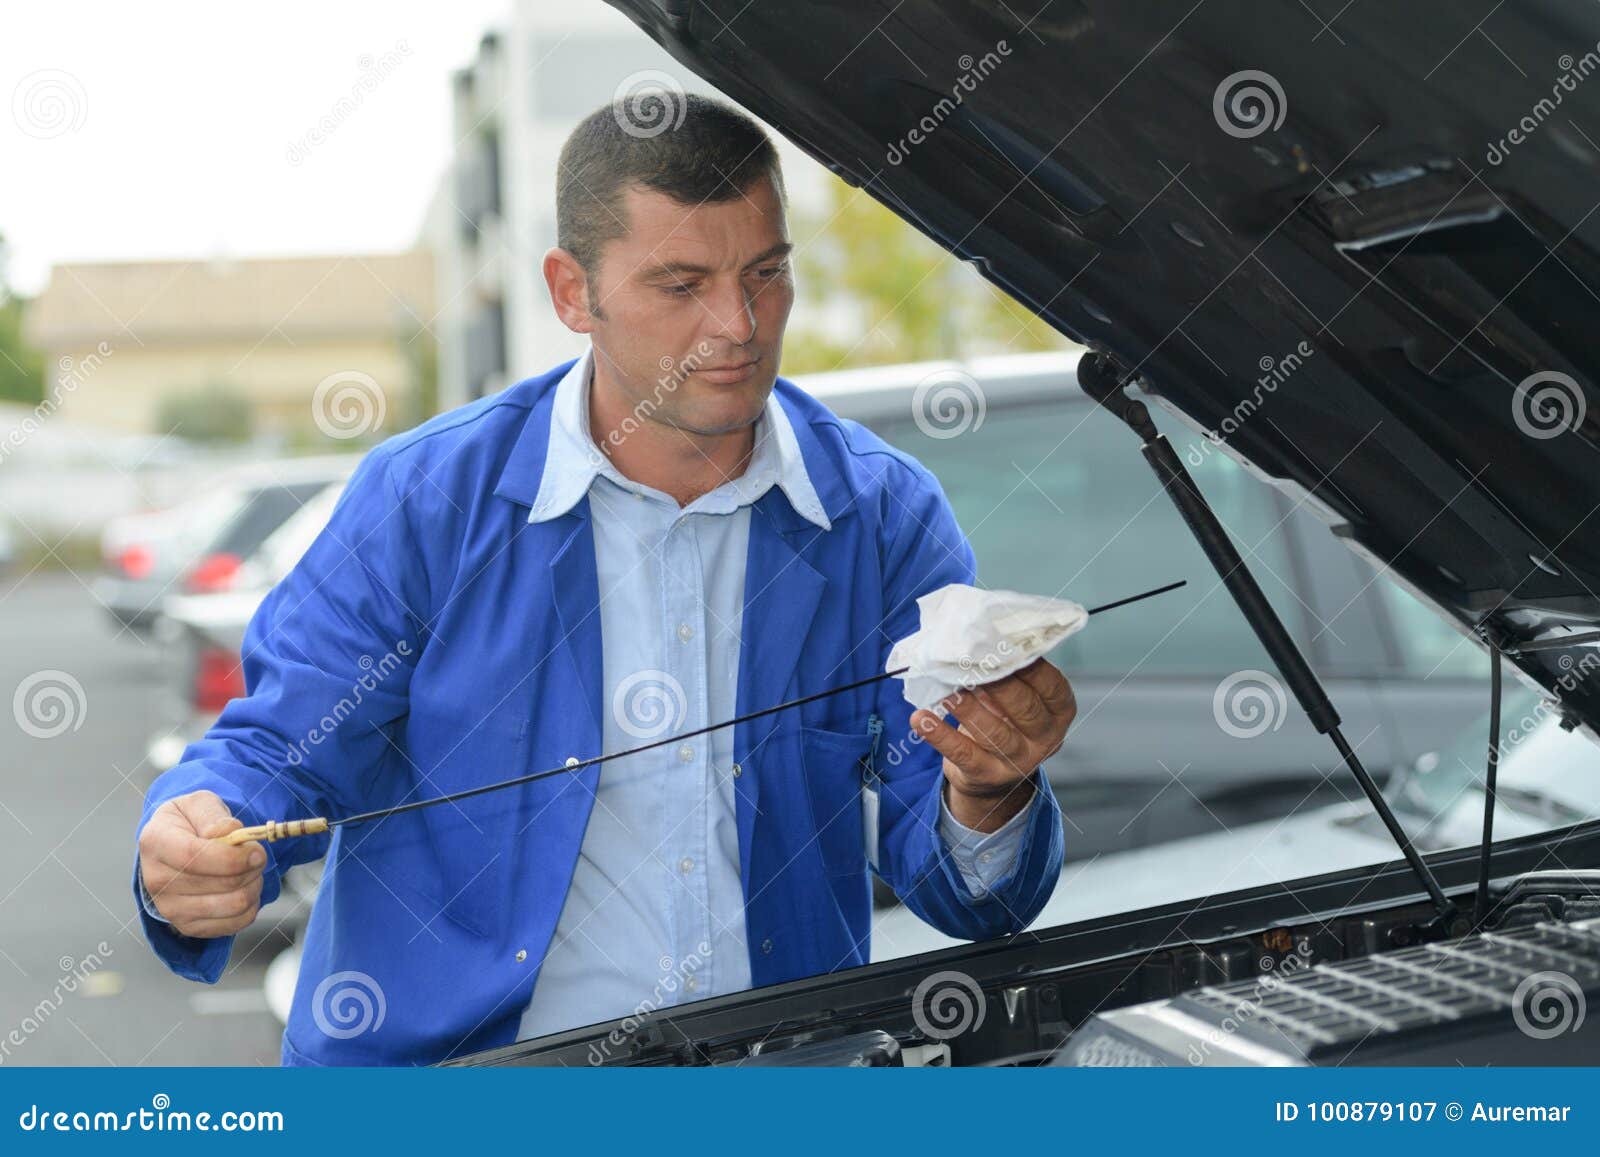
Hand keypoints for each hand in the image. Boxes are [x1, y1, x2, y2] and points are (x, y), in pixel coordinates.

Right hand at [137, 790, 265, 937]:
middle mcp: (156, 880)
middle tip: (255, 854)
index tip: (256, 852)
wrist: (175, 848)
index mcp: (155, 842)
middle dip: (251, 867)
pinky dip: (251, 904)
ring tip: (248, 870)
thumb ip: (214, 816)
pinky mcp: (188, 926)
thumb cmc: (189, 823)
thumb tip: (228, 835)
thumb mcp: (199, 804)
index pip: (194, 857)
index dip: (232, 858)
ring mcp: (170, 908)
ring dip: (254, 884)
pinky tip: (242, 887)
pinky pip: (237, 922)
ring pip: (234, 904)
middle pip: (222, 883)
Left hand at [911, 658, 1075, 832]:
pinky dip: (940, 735)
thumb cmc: (1006, 720)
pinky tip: (921, 718)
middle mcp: (1045, 738)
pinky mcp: (986, 774)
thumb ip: (1010, 676)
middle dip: (1000, 685)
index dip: (1031, 667)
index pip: (1052, 686)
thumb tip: (979, 643)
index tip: (1005, 645)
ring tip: (947, 691)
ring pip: (994, 733)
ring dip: (969, 710)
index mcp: (1059, 711)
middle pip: (1025, 709)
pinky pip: (962, 754)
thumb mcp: (1019, 700)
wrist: (992, 776)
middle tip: (975, 663)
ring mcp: (1018, 760)